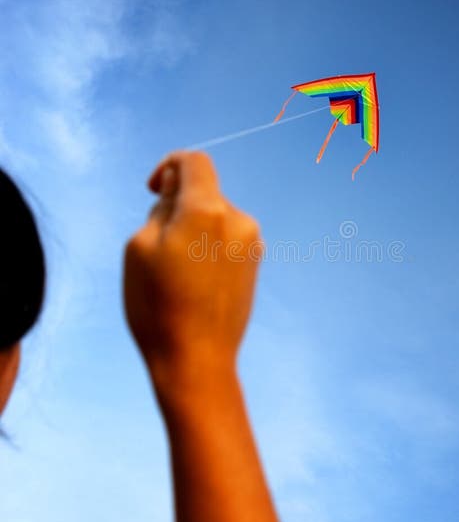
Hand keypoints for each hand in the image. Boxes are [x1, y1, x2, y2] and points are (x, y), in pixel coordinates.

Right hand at [123, 151, 262, 397]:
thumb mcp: (140, 247)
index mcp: (208, 209)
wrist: (197, 360)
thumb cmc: (158, 305)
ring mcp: (252, 244)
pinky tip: (194, 284)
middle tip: (156, 249)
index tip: (153, 189)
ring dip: (193, 230)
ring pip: (214, 218)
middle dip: (178, 207)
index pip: (194, 161)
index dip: (169, 165)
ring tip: (175, 274)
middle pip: (204, 192)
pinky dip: (208, 248)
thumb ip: (161, 207)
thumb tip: (176, 187)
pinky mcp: (255, 266)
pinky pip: (225, 240)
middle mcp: (238, 220)